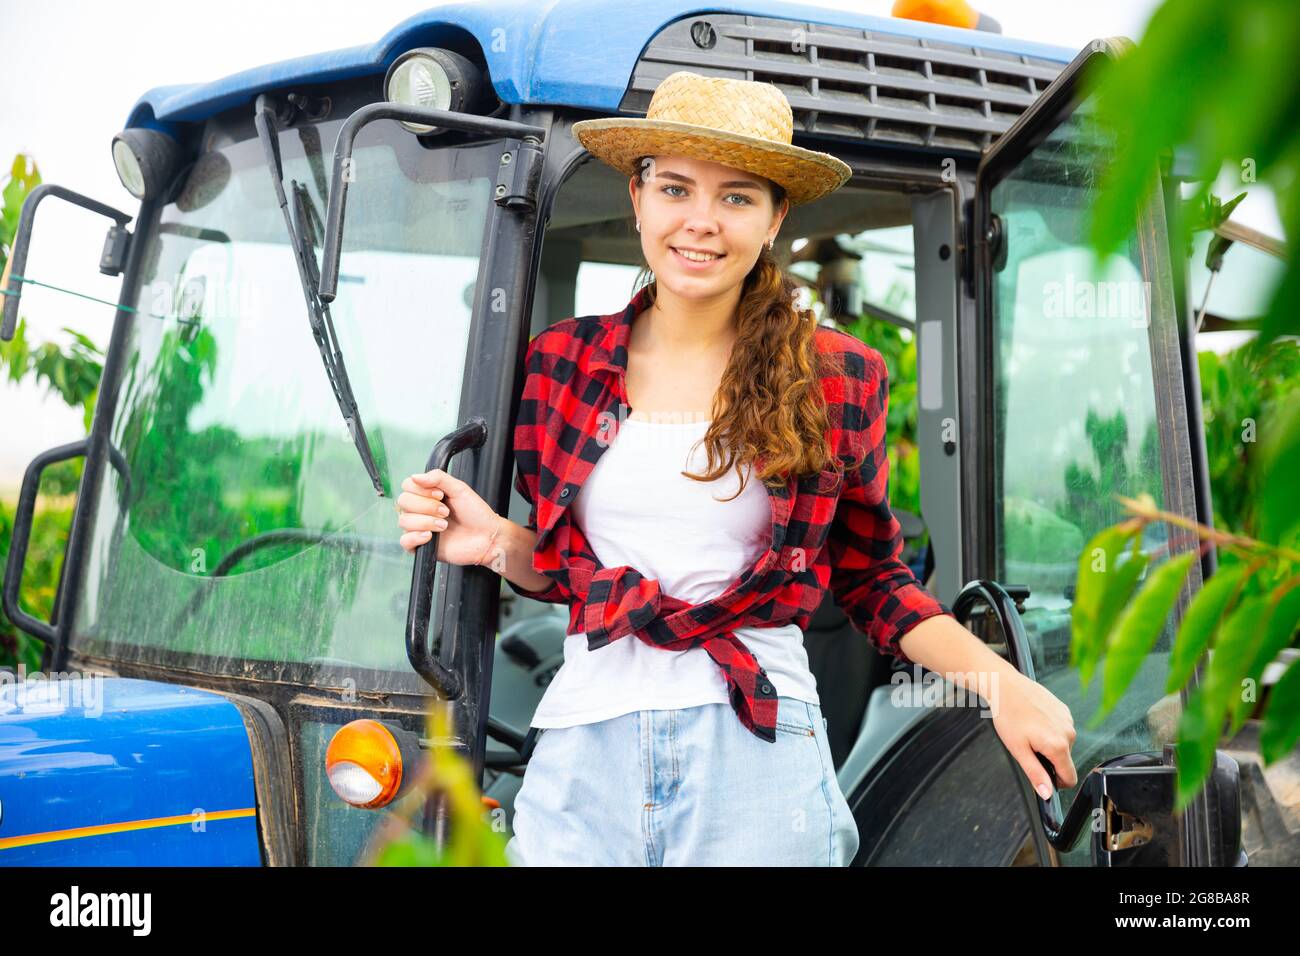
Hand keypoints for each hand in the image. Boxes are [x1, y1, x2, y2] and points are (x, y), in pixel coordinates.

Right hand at [396, 468, 501, 566]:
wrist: (487, 536)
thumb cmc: (476, 514)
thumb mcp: (459, 489)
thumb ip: (438, 478)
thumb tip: (415, 476)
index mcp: (427, 495)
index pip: (407, 486)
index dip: (421, 489)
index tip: (440, 494)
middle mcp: (420, 511)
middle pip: (403, 501)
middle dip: (426, 506)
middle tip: (445, 512)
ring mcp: (419, 528)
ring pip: (404, 521)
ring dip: (426, 521)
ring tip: (444, 525)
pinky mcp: (421, 546)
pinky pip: (404, 541)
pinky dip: (416, 537)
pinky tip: (430, 536)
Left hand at [990, 670, 1078, 800]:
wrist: (1004, 685)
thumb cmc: (1008, 714)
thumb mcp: (1018, 750)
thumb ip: (1035, 774)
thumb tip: (1047, 793)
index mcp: (1059, 745)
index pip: (1070, 778)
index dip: (1056, 783)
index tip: (1043, 776)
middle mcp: (1068, 732)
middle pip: (1065, 760)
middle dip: (1048, 759)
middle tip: (1028, 747)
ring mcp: (1067, 719)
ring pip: (1063, 744)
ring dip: (1048, 744)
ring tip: (1028, 731)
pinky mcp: (1064, 709)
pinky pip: (1060, 729)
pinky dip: (1049, 729)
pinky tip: (1033, 721)